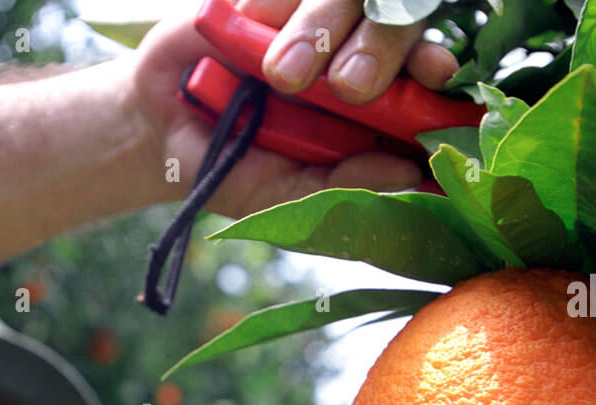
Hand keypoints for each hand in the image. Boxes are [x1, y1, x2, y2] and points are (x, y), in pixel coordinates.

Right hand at [128, 0, 458, 219]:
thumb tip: (406, 174)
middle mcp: (350, 49)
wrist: (157, 130)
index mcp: (372, 100)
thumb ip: (341, 185)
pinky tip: (254, 32)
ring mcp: (312, 17)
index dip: (433, 68)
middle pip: (395, 22)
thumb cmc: (232, 165)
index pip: (421, 73)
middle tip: (349, 87)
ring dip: (320, 30)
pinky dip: (276, 7)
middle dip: (382, 46)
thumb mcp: (283, 194)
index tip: (438, 76)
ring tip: (281, 76)